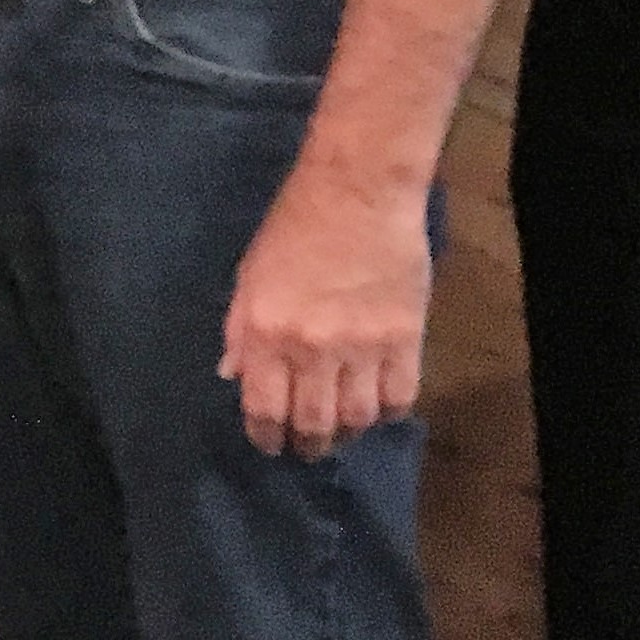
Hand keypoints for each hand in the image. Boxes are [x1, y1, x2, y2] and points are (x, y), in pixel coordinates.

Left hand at [219, 156, 429, 457]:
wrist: (357, 194)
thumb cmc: (294, 229)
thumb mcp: (249, 277)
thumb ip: (239, 331)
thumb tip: (234, 377)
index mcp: (265, 332)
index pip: (264, 409)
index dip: (266, 437)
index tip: (270, 444)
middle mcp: (310, 348)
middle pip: (313, 424)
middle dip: (307, 445)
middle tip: (307, 446)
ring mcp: (361, 346)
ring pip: (357, 419)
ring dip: (347, 433)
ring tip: (341, 429)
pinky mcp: (405, 338)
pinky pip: (399, 398)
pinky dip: (386, 412)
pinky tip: (376, 405)